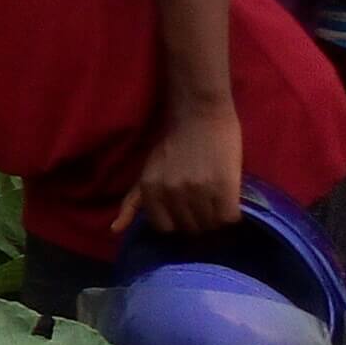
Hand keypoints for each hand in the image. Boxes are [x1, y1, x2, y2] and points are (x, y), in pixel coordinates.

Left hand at [114, 105, 244, 234]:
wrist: (199, 114)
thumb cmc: (171, 144)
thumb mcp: (145, 172)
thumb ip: (132, 202)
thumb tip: (114, 230)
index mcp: (150, 191)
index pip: (165, 229)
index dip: (177, 222)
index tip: (186, 212)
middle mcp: (171, 193)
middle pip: (190, 229)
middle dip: (197, 221)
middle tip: (205, 206)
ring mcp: (198, 191)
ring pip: (210, 225)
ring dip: (215, 218)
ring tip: (217, 202)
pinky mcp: (223, 186)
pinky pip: (229, 217)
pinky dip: (231, 214)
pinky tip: (229, 201)